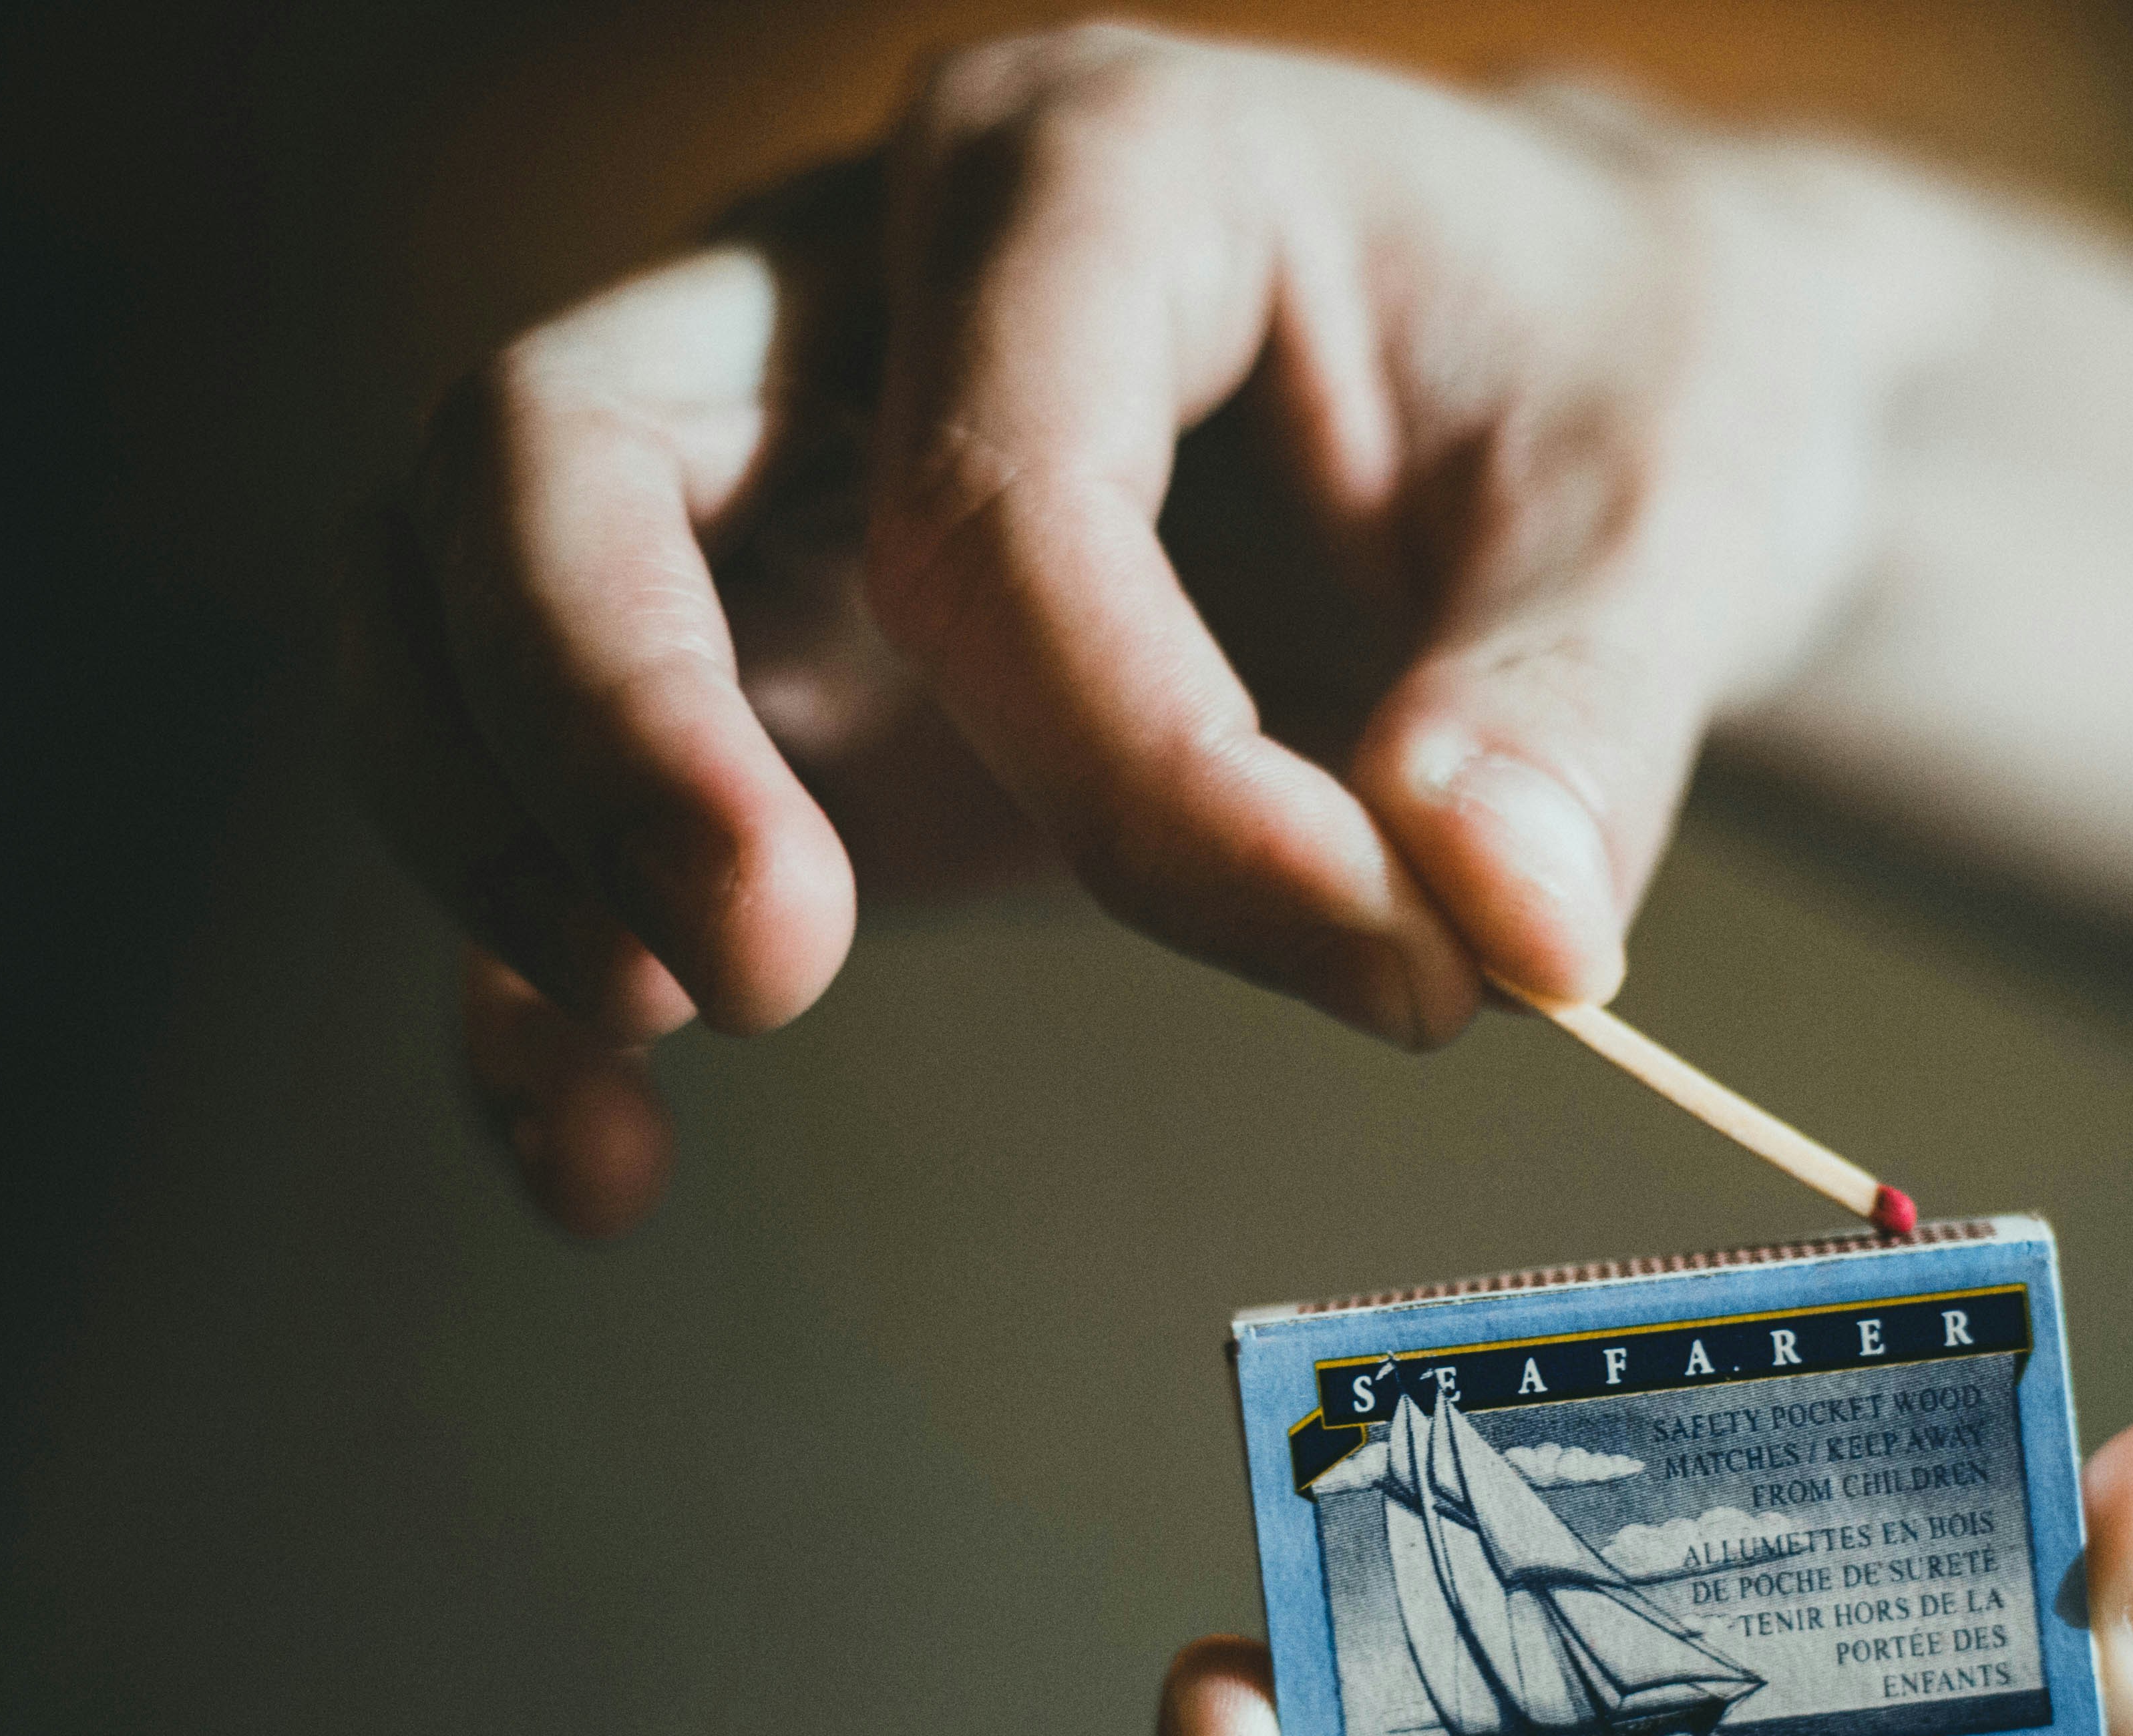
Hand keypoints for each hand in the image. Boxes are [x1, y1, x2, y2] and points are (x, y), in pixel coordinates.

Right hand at [351, 26, 1929, 1234]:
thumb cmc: (1611, 399)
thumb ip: (1590, 710)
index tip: (1399, 971)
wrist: (1574, 396)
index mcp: (1096, 177)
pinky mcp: (757, 655)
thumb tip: (1505, 923)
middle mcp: (859, 281)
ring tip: (657, 1034)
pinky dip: (529, 981)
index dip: (1155, 773)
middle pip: (556, 440)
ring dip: (502, 823)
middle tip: (771, 970)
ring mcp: (772, 466)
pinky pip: (535, 789)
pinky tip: (606, 1162)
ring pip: (454, 585)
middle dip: (609, 715)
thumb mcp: (1678, 511)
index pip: (1000, 494)